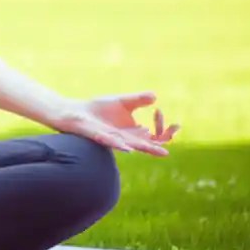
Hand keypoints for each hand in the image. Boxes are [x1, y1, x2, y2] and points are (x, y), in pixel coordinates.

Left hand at [49, 91, 179, 156]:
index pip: (155, 136)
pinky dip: (120, 144)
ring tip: (161, 152)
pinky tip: (128, 147)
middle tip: (172, 135)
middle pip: (149, 144)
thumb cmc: (99, 110)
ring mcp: (113, 139)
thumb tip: (155, 96)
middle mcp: (126, 139)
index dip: (164, 130)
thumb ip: (138, 100)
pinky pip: (111, 142)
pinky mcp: (99, 136)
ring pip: (132, 146)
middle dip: (162, 142)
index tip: (164, 115)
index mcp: (134, 133)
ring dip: (145, 148)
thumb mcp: (122, 102)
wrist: (77, 112)